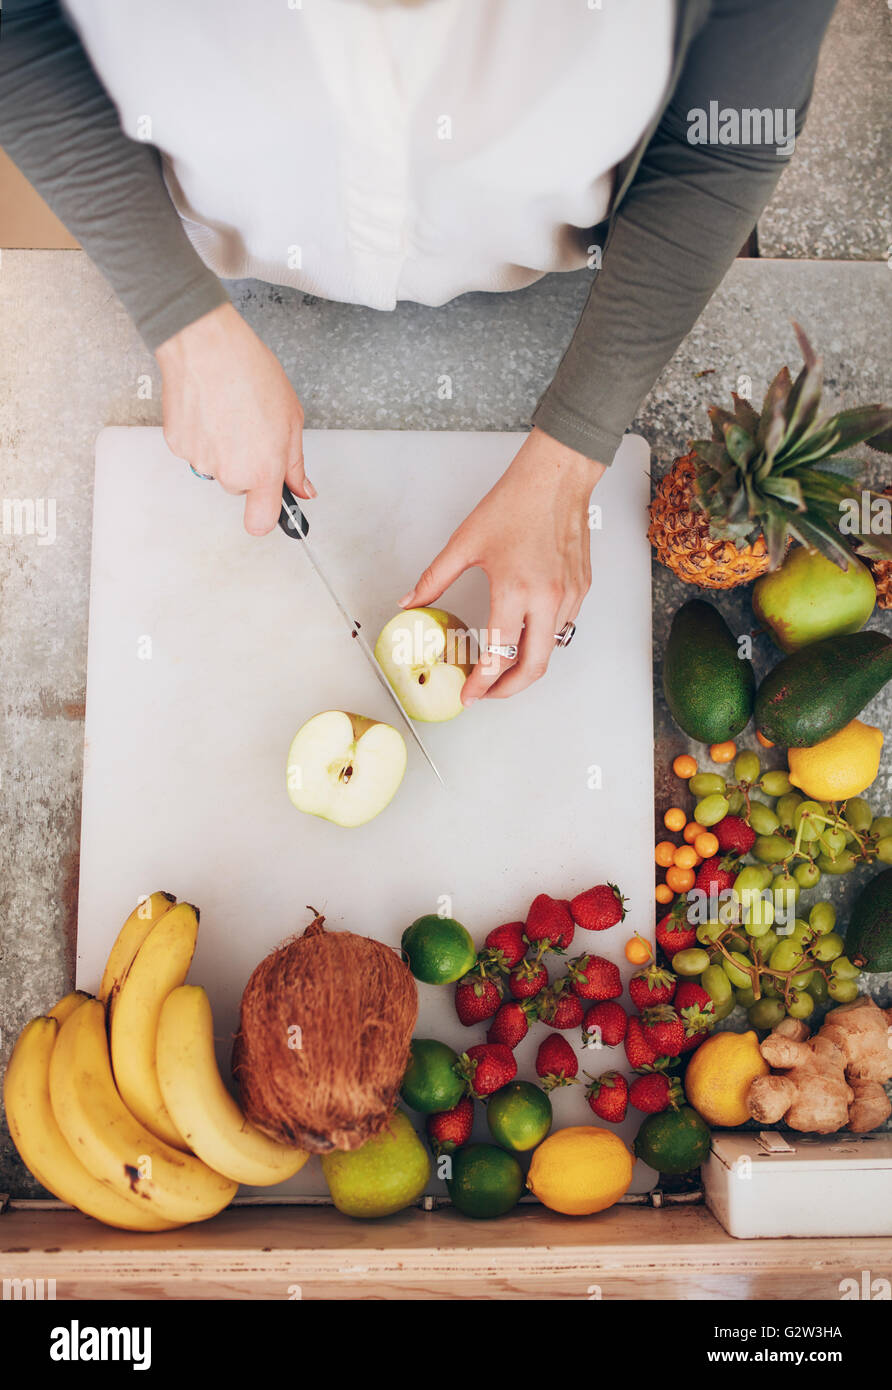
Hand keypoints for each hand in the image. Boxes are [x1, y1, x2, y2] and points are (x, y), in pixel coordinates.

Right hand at [155, 303, 312, 534]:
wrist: (207, 346)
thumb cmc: (250, 373)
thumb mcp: (291, 419)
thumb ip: (296, 463)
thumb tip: (303, 489)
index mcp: (262, 470)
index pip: (261, 522)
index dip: (267, 517)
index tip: (271, 507)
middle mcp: (228, 472)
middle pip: (239, 487)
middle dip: (247, 465)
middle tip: (251, 429)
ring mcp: (200, 460)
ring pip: (216, 467)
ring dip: (223, 449)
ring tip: (230, 413)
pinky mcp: (177, 445)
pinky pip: (195, 451)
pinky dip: (202, 435)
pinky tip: (210, 409)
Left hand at [399, 427, 603, 702]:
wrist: (557, 478)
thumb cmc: (515, 504)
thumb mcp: (465, 543)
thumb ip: (434, 579)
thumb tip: (410, 602)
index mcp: (516, 591)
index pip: (498, 656)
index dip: (481, 684)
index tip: (470, 695)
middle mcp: (547, 599)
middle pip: (532, 668)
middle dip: (508, 689)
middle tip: (488, 694)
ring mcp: (569, 596)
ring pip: (551, 650)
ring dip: (526, 665)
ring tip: (501, 668)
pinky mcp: (581, 589)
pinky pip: (563, 628)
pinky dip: (543, 640)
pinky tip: (524, 635)